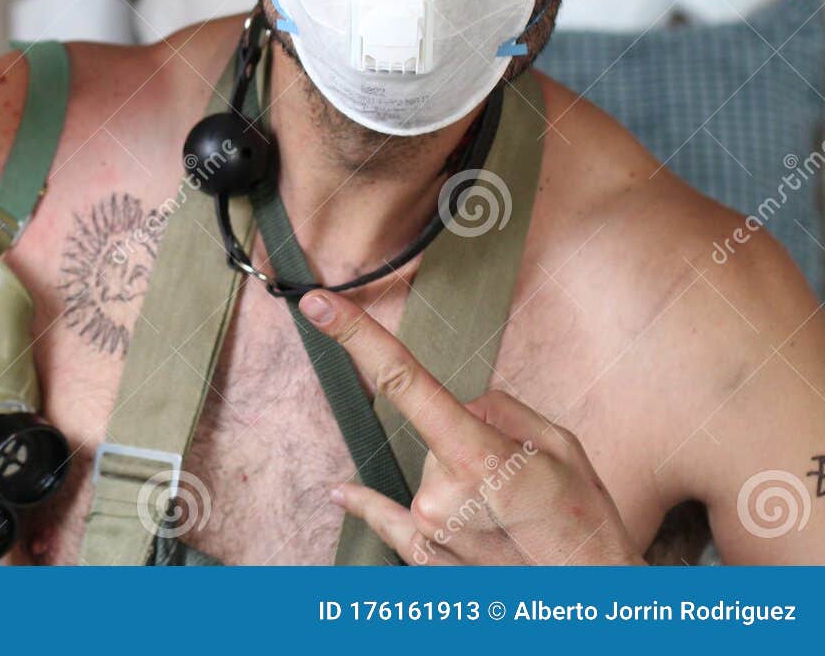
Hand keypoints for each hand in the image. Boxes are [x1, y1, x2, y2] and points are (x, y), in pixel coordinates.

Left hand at [298, 289, 642, 565]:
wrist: (594, 606)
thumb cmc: (585, 529)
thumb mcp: (561, 449)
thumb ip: (501, 411)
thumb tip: (462, 405)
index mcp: (478, 457)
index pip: (403, 380)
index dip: (356, 337)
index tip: (317, 305)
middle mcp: (440, 495)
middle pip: (435, 438)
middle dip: (468, 444)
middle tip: (517, 481)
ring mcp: (428, 532)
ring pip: (429, 477)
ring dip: (461, 485)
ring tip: (512, 518)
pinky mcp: (423, 562)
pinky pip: (384, 518)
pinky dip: (366, 504)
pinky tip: (341, 492)